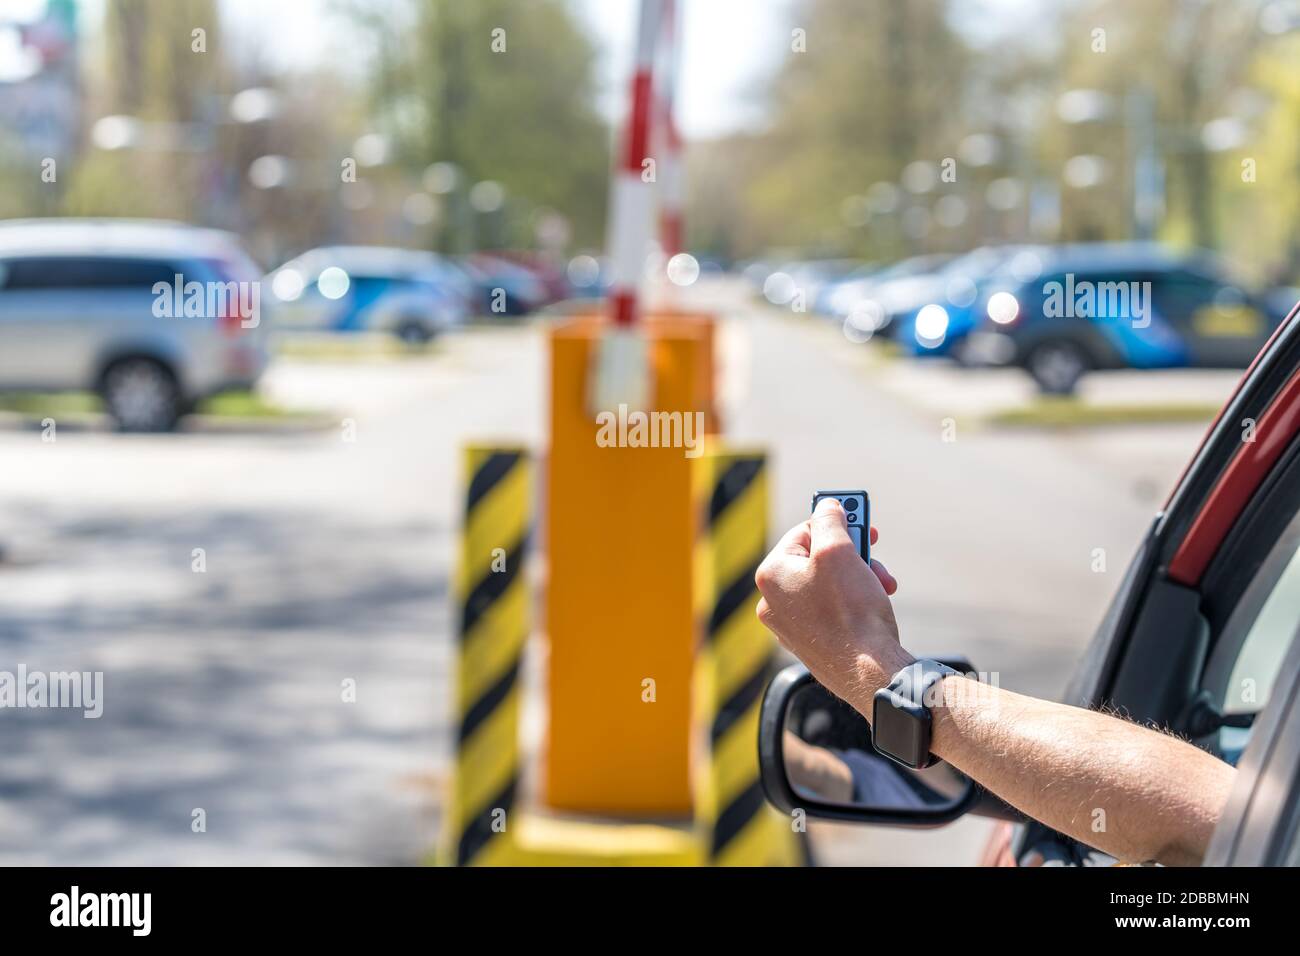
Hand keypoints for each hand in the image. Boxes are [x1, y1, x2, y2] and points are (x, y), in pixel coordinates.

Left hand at [755, 497, 912, 718]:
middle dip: (852, 553)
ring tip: (883, 584)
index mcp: (771, 574)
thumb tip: (827, 506)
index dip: (837, 525)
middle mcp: (772, 601)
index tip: (862, 524)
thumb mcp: (838, 550)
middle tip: (875, 552)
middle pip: (817, 558)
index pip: (804, 532)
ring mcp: (791, 624)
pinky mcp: (811, 642)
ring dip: (858, 576)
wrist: (871, 670)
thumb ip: (829, 520)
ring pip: (828, 583)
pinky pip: (831, 608)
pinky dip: (853, 600)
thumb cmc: (851, 610)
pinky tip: (873, 604)